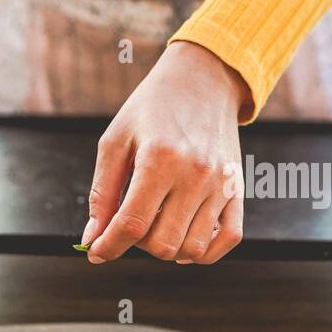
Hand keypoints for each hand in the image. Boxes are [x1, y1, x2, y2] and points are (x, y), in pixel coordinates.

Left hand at [85, 41, 248, 264]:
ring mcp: (222, 184)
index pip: (132, 224)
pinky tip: (184, 238)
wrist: (203, 80)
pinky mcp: (238, 188)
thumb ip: (102, 192)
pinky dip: (204, 252)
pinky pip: (228, 239)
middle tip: (130, 223)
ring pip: (192, 249)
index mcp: (160, 158)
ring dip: (168, 248)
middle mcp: (196, 174)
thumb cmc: (153, 107)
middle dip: (137, 245)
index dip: (108, 247)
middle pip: (163, 244)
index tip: (96, 252)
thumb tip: (93, 238)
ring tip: (156, 224)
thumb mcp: (116, 140)